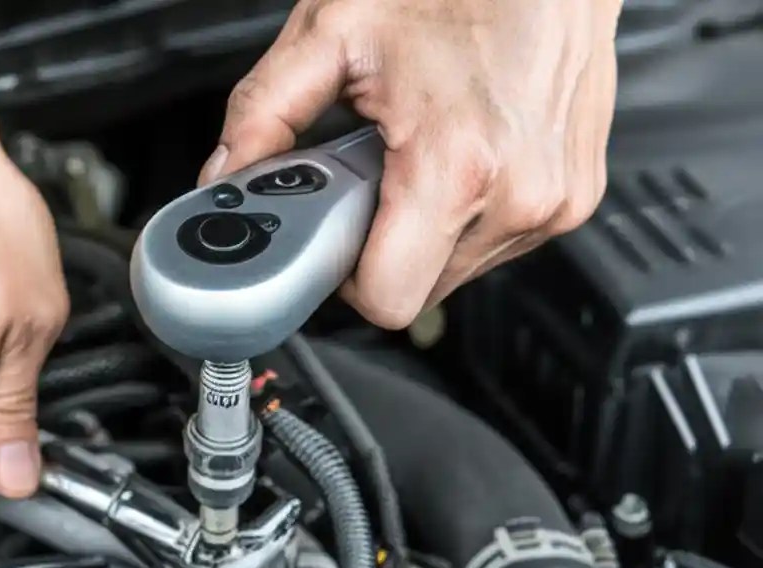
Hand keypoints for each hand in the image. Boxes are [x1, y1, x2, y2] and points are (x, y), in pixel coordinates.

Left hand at [201, 0, 621, 327]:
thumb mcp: (330, 32)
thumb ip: (261, 114)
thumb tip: (226, 175)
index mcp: (458, 166)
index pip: (386, 300)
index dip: (343, 277)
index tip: (329, 237)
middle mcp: (520, 195)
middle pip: (419, 290)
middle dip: (381, 247)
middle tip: (371, 178)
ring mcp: (557, 199)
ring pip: (458, 271)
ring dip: (425, 231)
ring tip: (419, 152)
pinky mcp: (577, 194)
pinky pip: (500, 241)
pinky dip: (469, 212)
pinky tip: (458, 150)